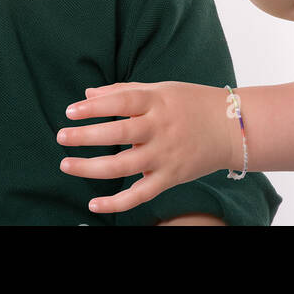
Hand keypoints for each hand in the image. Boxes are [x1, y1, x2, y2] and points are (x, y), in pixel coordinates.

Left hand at [57, 82, 237, 213]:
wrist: (233, 128)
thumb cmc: (192, 104)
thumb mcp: (162, 90)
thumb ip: (124, 91)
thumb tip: (87, 94)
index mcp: (158, 101)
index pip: (121, 101)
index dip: (94, 107)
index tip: (70, 111)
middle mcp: (161, 127)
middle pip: (118, 132)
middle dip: (86, 136)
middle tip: (61, 137)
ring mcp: (165, 154)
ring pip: (123, 165)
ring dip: (90, 167)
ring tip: (66, 164)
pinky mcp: (170, 177)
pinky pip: (140, 194)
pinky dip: (116, 202)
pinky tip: (93, 204)